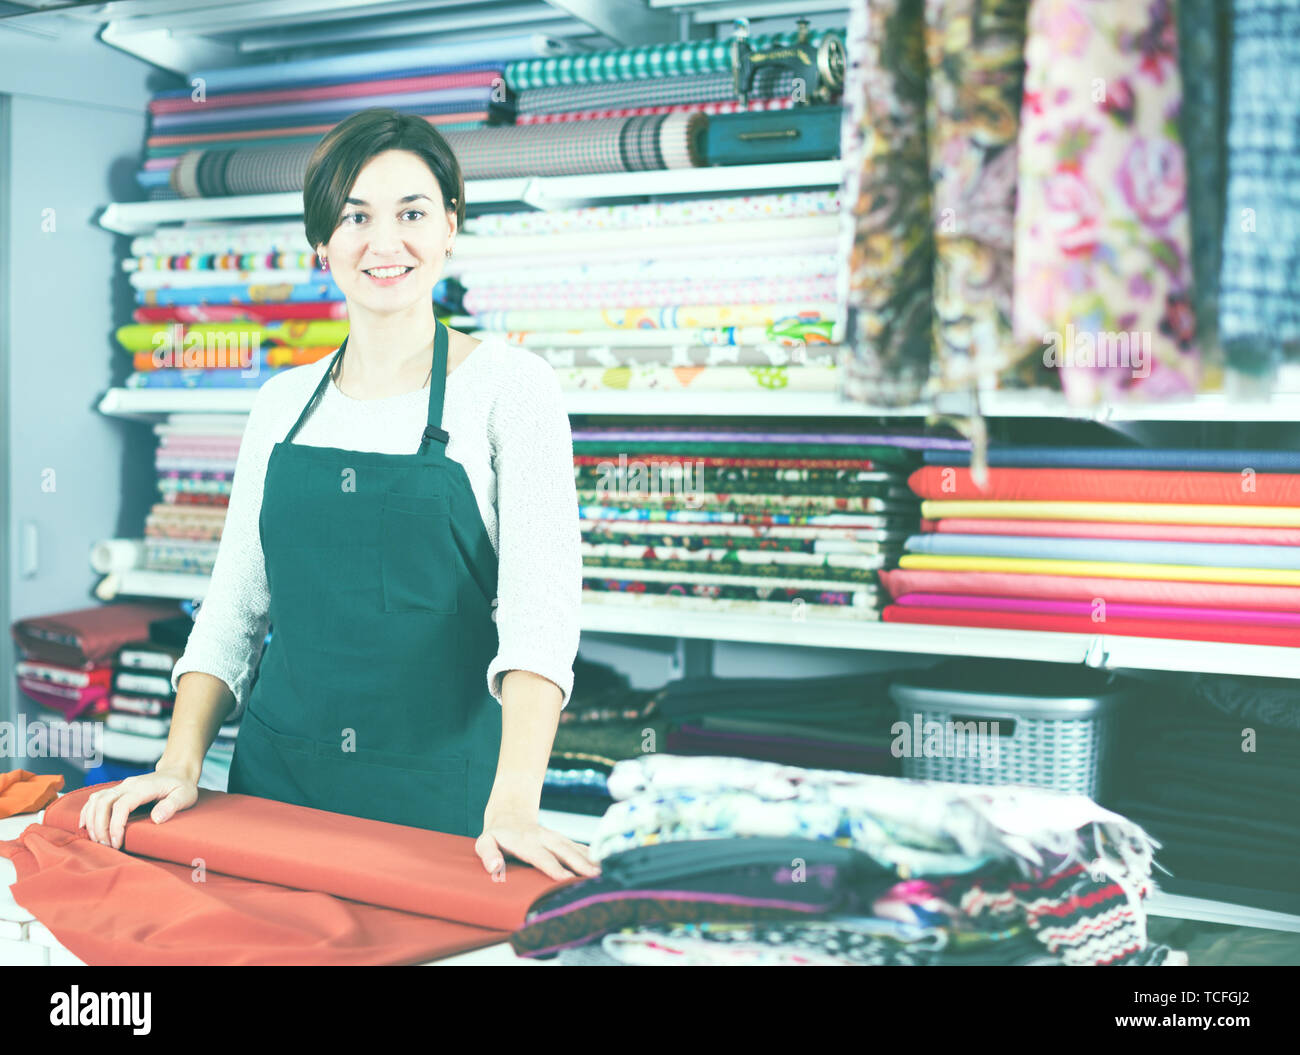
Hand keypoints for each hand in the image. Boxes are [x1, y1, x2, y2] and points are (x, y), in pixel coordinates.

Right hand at [77, 767, 199, 848]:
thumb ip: (172, 805)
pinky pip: (95, 798)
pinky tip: (85, 826)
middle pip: (103, 803)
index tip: (117, 843)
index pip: (122, 805)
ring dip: (92, 821)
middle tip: (106, 846)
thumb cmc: (181, 785)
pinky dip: (87, 812)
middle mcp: (129, 785)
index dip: (116, 825)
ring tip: (98, 840)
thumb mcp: (185, 795)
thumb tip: (156, 818)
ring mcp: (121, 786)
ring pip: (96, 800)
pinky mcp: (117, 790)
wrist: (177, 771)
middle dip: (100, 827)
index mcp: (144, 787)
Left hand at [475, 807, 600, 880]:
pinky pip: (578, 846)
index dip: (553, 867)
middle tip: (594, 876)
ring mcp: (554, 837)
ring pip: (573, 847)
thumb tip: (495, 867)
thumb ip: (488, 854)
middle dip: (579, 863)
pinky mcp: (561, 839)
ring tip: (603, 872)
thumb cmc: (497, 836)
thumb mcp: (484, 842)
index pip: (540, 856)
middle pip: (563, 850)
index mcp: (525, 841)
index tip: (566, 878)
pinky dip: (591, 854)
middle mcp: (543, 837)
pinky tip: (603, 863)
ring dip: (589, 859)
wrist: (511, 814)